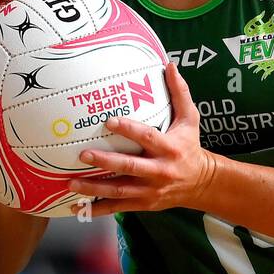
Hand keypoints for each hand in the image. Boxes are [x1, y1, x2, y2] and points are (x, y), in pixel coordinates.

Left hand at [72, 62, 216, 214]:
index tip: (109, 121)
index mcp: (169, 148)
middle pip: (129, 168)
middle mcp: (159, 171)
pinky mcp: (143, 203)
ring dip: (94, 189)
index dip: (128, 129)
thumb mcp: (190, 119)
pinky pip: (118, 207)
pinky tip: (78, 208)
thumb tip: (169, 64)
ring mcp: (150, 190)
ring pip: (120, 191)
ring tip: (72, 183)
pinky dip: (98, 209)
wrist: (201, 183)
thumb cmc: (190, 146)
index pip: (147, 137)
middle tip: (82, 155)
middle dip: (105, 162)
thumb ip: (179, 92)